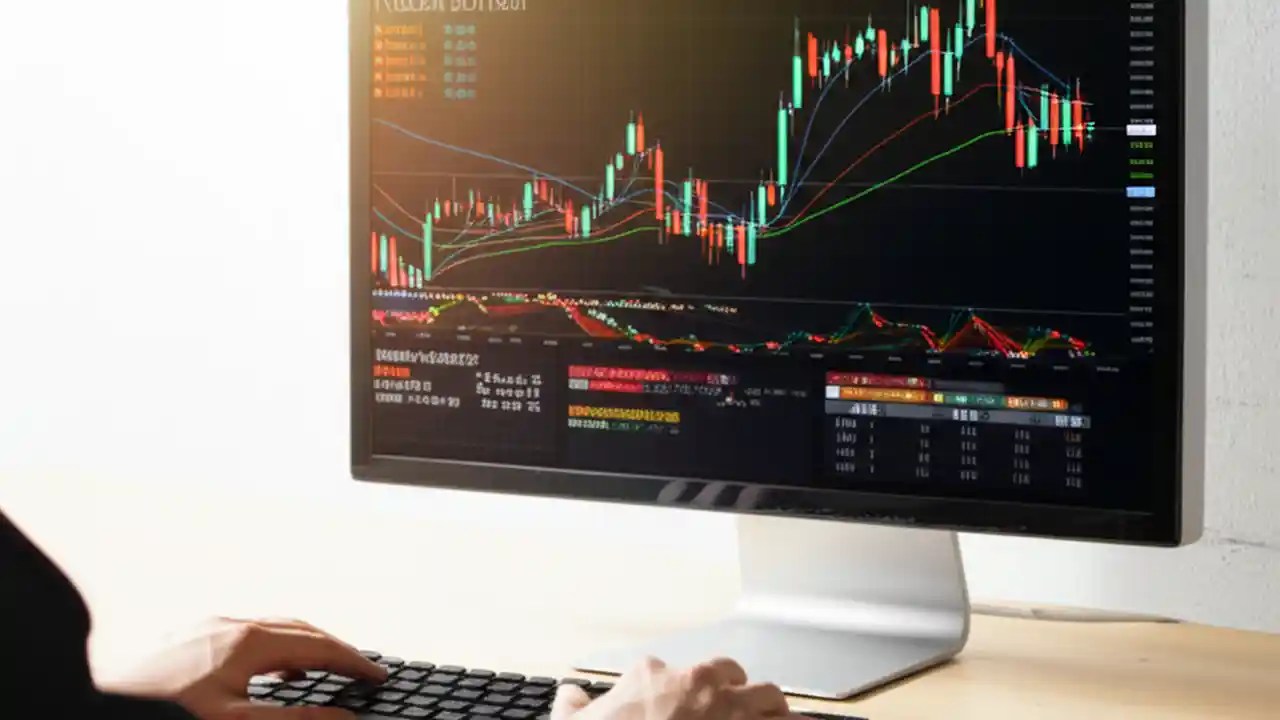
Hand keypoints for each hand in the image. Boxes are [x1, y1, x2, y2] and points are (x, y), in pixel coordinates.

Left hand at [100, 617, 386, 719]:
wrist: (89, 703)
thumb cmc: (161, 712)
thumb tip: (342, 718)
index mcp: (248, 640)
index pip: (319, 645)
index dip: (353, 662)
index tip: (376, 675)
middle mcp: (228, 625)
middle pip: (297, 630)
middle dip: (333, 648)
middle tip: (357, 669)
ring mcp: (203, 628)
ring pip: (268, 630)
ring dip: (300, 646)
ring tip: (318, 669)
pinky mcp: (183, 639)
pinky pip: (242, 635)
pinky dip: (269, 648)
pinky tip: (262, 670)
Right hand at [551, 657, 800, 719]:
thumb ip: (573, 708)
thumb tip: (567, 696)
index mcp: (652, 677)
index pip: (668, 671)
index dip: (677, 690)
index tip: (675, 708)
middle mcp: (696, 683)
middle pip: (728, 673)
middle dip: (733, 690)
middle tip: (732, 711)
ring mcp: (730, 707)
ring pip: (766, 695)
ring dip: (770, 708)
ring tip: (774, 719)